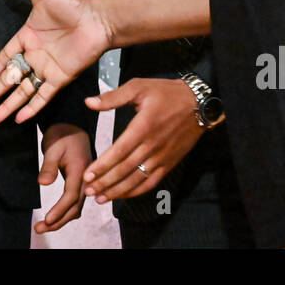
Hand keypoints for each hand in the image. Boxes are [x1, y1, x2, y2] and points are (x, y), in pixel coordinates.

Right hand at [0, 0, 111, 124]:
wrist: (99, 19)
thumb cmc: (73, 3)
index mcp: (28, 36)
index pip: (6, 56)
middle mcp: (35, 55)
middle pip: (11, 78)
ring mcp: (47, 68)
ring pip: (23, 91)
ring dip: (8, 105)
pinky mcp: (61, 78)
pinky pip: (43, 96)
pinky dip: (31, 107)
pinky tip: (18, 119)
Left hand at [35, 123, 90, 233]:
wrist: (73, 126)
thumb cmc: (62, 135)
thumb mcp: (52, 147)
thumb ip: (48, 166)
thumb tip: (43, 183)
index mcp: (81, 169)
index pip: (71, 196)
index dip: (59, 210)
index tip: (46, 220)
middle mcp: (87, 179)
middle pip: (75, 207)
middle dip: (58, 220)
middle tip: (39, 228)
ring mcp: (86, 182)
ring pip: (76, 207)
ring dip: (62, 219)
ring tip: (44, 227)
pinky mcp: (82, 184)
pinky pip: (76, 203)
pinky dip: (67, 213)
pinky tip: (57, 218)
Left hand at [83, 78, 204, 201]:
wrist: (198, 103)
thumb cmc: (165, 93)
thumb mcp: (138, 87)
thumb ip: (113, 97)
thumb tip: (88, 102)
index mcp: (143, 127)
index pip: (119, 151)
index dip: (102, 165)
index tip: (87, 175)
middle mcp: (152, 146)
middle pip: (125, 169)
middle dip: (104, 182)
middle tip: (87, 191)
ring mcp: (162, 157)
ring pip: (137, 179)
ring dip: (117, 191)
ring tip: (100, 198)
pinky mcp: (169, 163)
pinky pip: (151, 182)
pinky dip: (136, 191)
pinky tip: (122, 195)